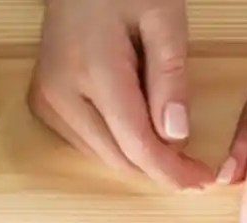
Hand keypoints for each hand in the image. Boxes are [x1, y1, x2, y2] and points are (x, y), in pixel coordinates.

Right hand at [29, 0, 213, 188]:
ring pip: (103, 156)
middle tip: (197, 170)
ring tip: (174, 145)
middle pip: (119, 158)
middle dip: (161, 170)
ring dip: (141, 160)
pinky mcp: (44, 104)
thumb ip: (171, 76)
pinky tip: (141, 125)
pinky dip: (119, 145)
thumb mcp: (163, 17)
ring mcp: (48, 100)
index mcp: (92, 70)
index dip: (172, 171)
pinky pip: (89, 143)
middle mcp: (61, 93)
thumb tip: (176, 135)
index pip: (136, 143)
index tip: (202, 180)